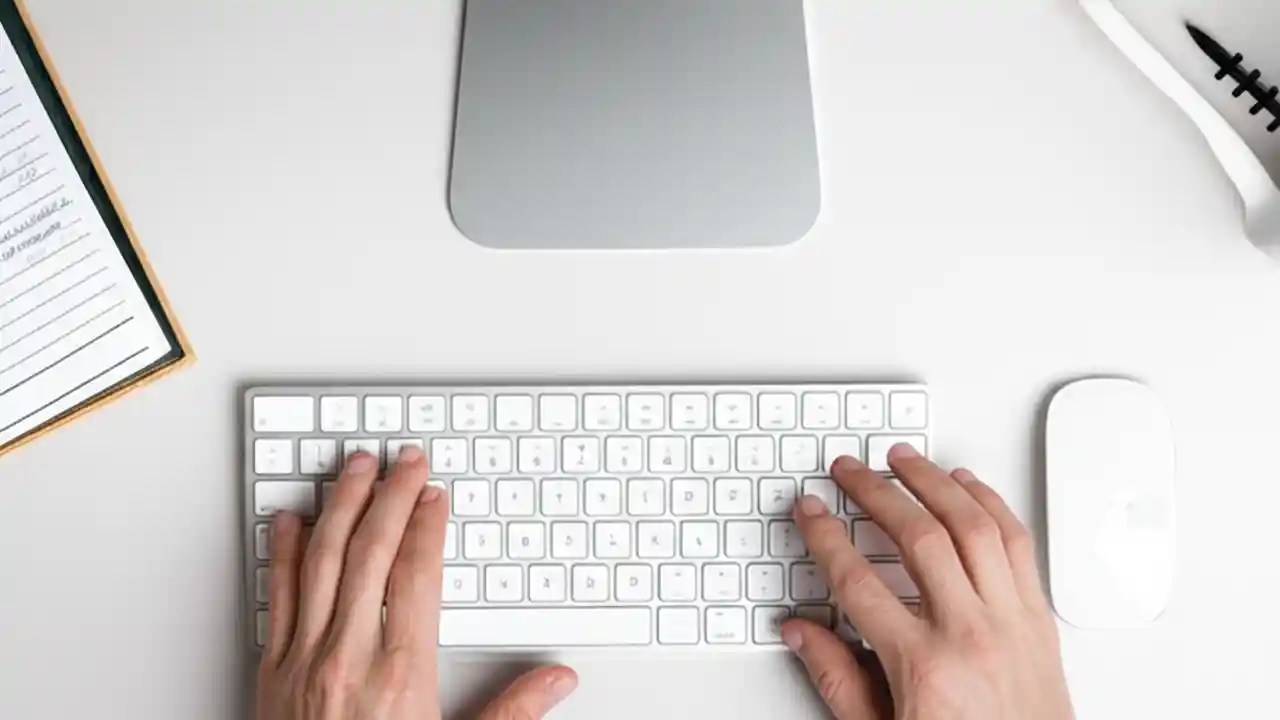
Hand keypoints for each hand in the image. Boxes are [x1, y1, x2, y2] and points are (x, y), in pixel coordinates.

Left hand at [256, 447, 577, 718]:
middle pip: (370, 553)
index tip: (437, 496)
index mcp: (401, 675)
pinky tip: (290, 522)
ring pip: (320, 562)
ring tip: (352, 470)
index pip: (416, 575)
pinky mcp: (270, 672)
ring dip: (339, 507)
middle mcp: (348, 657)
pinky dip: (283, 553)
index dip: (428, 526)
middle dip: (389, 497)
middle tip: (404, 460)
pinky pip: (276, 597)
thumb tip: (557, 680)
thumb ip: (511, 712)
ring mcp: (303, 660)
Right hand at [781, 445, 1072, 719]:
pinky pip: (1017, 544)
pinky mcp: (1039, 621)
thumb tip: (802, 633)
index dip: (826, 537)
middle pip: (918, 538)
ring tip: (905, 460)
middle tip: (849, 471)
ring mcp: (1012, 622)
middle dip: (876, 493)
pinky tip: (967, 486)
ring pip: (973, 526)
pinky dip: (990, 504)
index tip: (811, 511)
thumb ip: (838, 678)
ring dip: (935, 483)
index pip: (858, 582)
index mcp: (923, 667)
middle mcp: (971, 635)